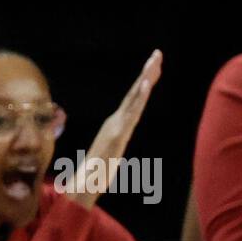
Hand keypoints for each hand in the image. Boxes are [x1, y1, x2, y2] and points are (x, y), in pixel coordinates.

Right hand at [62, 50, 162, 208]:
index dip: (144, 83)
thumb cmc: (94, 176)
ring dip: (145, 78)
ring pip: (134, 98)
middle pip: (135, 94)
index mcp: (115, 126)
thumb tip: (113, 154)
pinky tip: (146, 84)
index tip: (153, 67)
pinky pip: (131, 112)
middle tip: (158, 53)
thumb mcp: (109, 159)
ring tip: (155, 61)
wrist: (83, 186)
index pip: (133, 101)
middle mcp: (116, 122)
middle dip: (147, 73)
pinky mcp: (118, 134)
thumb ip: (113, 151)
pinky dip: (139, 97)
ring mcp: (117, 126)